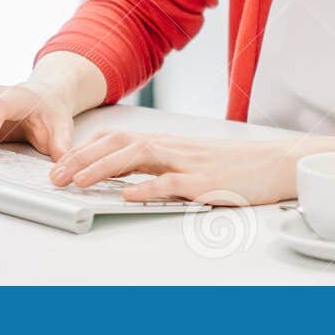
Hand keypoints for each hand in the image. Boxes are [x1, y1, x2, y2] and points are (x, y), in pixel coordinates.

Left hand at [47, 130, 295, 204]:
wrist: (278, 162)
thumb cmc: (238, 165)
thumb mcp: (193, 161)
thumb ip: (163, 167)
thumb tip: (129, 180)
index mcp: (168, 143)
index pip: (118, 138)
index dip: (87, 148)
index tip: (61, 161)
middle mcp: (173, 148)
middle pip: (119, 144)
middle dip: (83, 158)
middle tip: (56, 175)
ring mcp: (189, 163)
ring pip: (139, 157)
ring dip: (104, 169)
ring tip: (79, 182)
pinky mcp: (206, 183)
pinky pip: (172, 183)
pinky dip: (148, 188)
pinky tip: (128, 195)